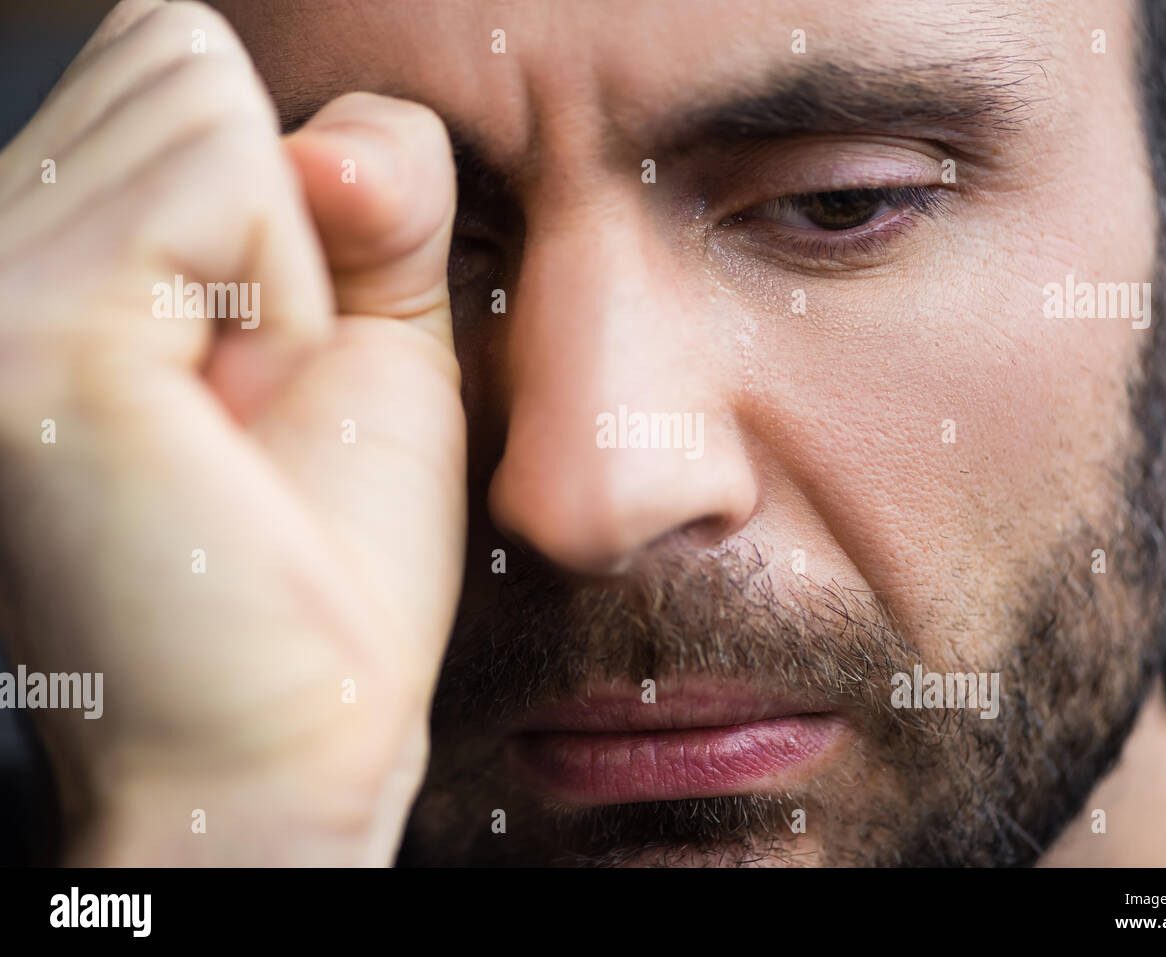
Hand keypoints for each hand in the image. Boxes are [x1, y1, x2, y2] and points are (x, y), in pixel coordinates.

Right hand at [0, 0, 464, 863]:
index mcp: (52, 250)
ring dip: (285, 270)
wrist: (292, 735)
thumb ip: (367, 182)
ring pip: (206, 103)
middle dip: (282, 227)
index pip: (175, 66)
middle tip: (255, 391)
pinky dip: (286, 298)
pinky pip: (227, 180)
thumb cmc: (329, 556)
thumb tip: (326, 127)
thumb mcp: (372, 331)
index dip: (278, 199)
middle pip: (186, 63)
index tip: (270, 352)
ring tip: (239, 409)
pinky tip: (230, 414)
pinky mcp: (36, 328)